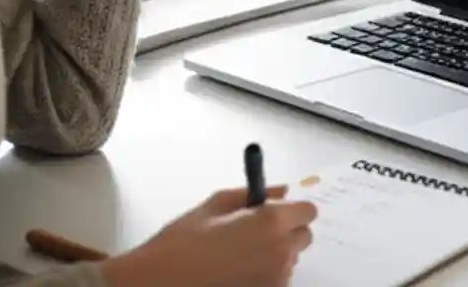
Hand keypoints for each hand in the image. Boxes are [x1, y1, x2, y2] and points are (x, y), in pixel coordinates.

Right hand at [100, 186, 317, 286]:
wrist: (159, 283)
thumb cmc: (183, 242)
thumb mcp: (214, 206)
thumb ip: (253, 195)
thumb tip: (282, 190)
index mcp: (271, 222)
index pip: (308, 211)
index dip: (293, 210)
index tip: (277, 212)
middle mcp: (281, 252)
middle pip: (303, 237)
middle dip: (286, 232)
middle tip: (255, 233)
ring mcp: (276, 279)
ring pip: (289, 260)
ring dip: (275, 255)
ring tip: (238, 255)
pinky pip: (276, 279)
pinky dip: (264, 275)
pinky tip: (236, 273)